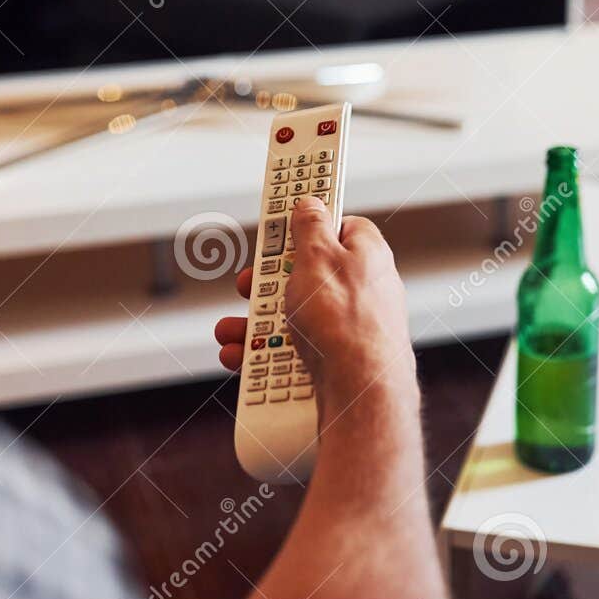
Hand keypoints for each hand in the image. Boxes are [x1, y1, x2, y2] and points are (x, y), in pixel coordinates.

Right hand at [212, 197, 414, 402]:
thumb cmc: (345, 323)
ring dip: (256, 324)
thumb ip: (310, 227)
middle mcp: (364, 289)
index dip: (303, 224)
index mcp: (367, 255)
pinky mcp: (340, 360)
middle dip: (267, 284)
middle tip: (248, 285)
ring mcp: (352, 327)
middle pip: (306, 274)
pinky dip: (266, 353)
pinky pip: (296, 350)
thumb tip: (310, 203)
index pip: (336, 225)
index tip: (277, 224)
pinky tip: (242, 357)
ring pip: (295, 316)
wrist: (362, 395)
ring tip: (232, 331)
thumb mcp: (317, 258)